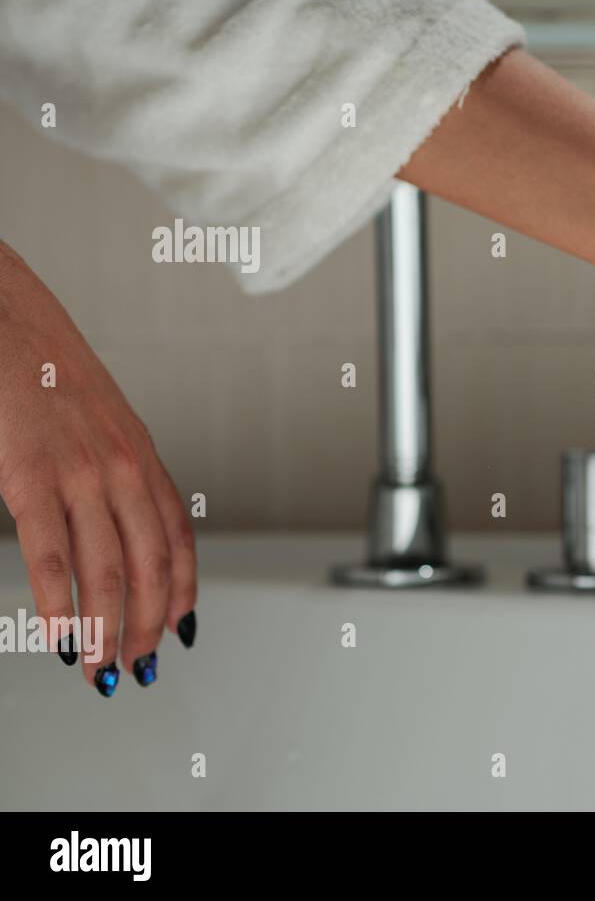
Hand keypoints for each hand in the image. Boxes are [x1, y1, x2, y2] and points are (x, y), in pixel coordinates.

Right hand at [0, 242, 195, 695]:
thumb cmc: (46, 374)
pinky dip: (60, 605)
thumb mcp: (101, 424)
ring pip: (109, 570)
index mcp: (141, 458)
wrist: (6, 320)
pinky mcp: (29, 476)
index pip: (178, 540)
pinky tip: (64, 637)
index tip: (180, 631)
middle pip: (152, 566)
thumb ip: (115, 473)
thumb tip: (121, 526)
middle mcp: (123, 469)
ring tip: (103, 668)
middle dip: (148, 625)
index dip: (183, 592)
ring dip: (109, 630)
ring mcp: (80, 473)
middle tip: (137, 667)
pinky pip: (51, 555)